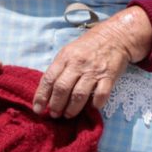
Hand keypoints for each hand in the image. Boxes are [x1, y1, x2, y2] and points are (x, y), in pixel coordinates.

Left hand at [32, 7, 151, 119]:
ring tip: (68, 115)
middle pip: (62, 88)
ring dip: (72, 109)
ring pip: (79, 94)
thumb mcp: (69, 52)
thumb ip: (59, 69)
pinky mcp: (109, 76)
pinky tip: (92, 107)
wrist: (114, 36)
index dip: (41, 96)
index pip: (49, 79)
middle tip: (54, 114)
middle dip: (56, 105)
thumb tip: (47, 91)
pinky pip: (101, 94)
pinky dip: (96, 104)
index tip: (37, 109)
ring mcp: (93, 70)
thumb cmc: (88, 46)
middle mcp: (78, 64)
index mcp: (65, 57)